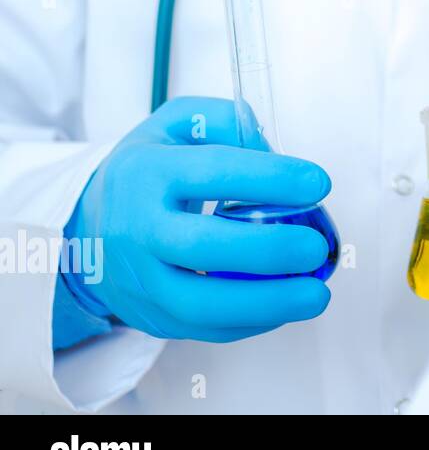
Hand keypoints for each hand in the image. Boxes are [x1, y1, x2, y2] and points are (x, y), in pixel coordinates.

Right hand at [64, 97, 333, 341]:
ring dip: (267, 303)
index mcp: (147, 172)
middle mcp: (138, 228)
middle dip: (268, 250)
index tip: (319, 183)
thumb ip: (228, 122)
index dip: (271, 177)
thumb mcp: (177, 125)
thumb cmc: (151, 172)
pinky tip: (287, 306)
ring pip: (201, 303)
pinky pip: (206, 328)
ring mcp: (140, 279)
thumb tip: (273, 153)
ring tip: (317, 294)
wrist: (88, 226)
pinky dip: (253, 322)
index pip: (214, 171)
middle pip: (203, 246)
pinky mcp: (152, 316)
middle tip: (316, 247)